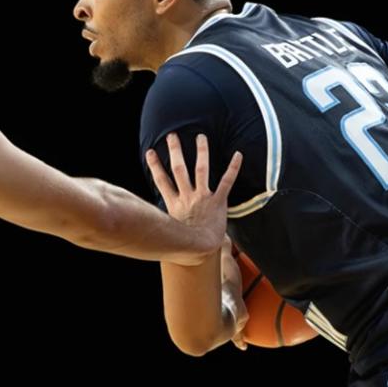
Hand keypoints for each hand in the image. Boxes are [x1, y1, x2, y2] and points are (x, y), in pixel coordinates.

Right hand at [146, 133, 242, 262]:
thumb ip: (163, 224)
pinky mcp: (218, 201)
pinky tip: (238, 154)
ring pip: (201, 169)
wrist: (200, 249)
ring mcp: (202, 197)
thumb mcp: (168, 232)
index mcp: (174, 204)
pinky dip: (233, 167)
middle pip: (179, 169)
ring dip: (201, 152)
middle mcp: (187, 197)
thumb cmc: (184, 246)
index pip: (162, 180)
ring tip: (200, 137)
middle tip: (172, 136)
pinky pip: (226, 182)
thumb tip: (150, 228)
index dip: (155, 165)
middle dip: (175, 151)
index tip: (150, 152)